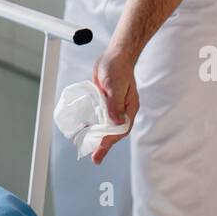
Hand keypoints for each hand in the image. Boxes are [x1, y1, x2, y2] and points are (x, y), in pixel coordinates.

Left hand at [91, 46, 139, 164]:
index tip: (102, 147)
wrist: (114, 56)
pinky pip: (100, 118)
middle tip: (95, 159)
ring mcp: (114, 107)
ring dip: (99, 138)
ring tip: (91, 151)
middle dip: (105, 145)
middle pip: (114, 131)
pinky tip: (87, 132)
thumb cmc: (117, 68)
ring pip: (107, 127)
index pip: (121, 129)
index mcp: (129, 108)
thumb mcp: (115, 85)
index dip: (111, 140)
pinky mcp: (105, 103)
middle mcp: (122, 110)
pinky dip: (95, 126)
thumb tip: (116, 121)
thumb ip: (115, 103)